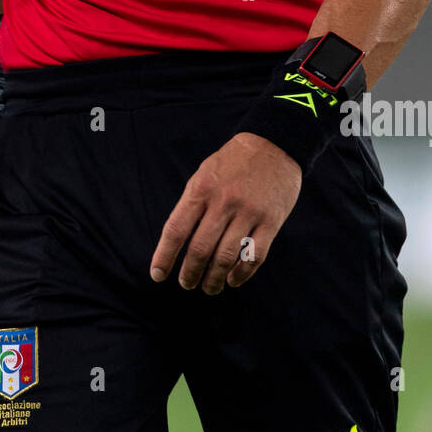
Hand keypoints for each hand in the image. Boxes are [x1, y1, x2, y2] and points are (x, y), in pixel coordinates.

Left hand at [149, 131, 301, 293]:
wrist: (274, 144)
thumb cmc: (233, 162)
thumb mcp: (204, 174)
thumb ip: (192, 204)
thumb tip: (177, 241)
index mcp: (201, 189)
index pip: (176, 229)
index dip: (164, 256)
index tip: (158, 275)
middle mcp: (223, 202)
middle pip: (200, 249)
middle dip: (190, 273)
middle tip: (186, 284)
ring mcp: (249, 212)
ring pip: (226, 257)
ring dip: (214, 279)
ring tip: (209, 287)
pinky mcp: (271, 221)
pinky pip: (254, 256)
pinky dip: (242, 274)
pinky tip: (233, 280)